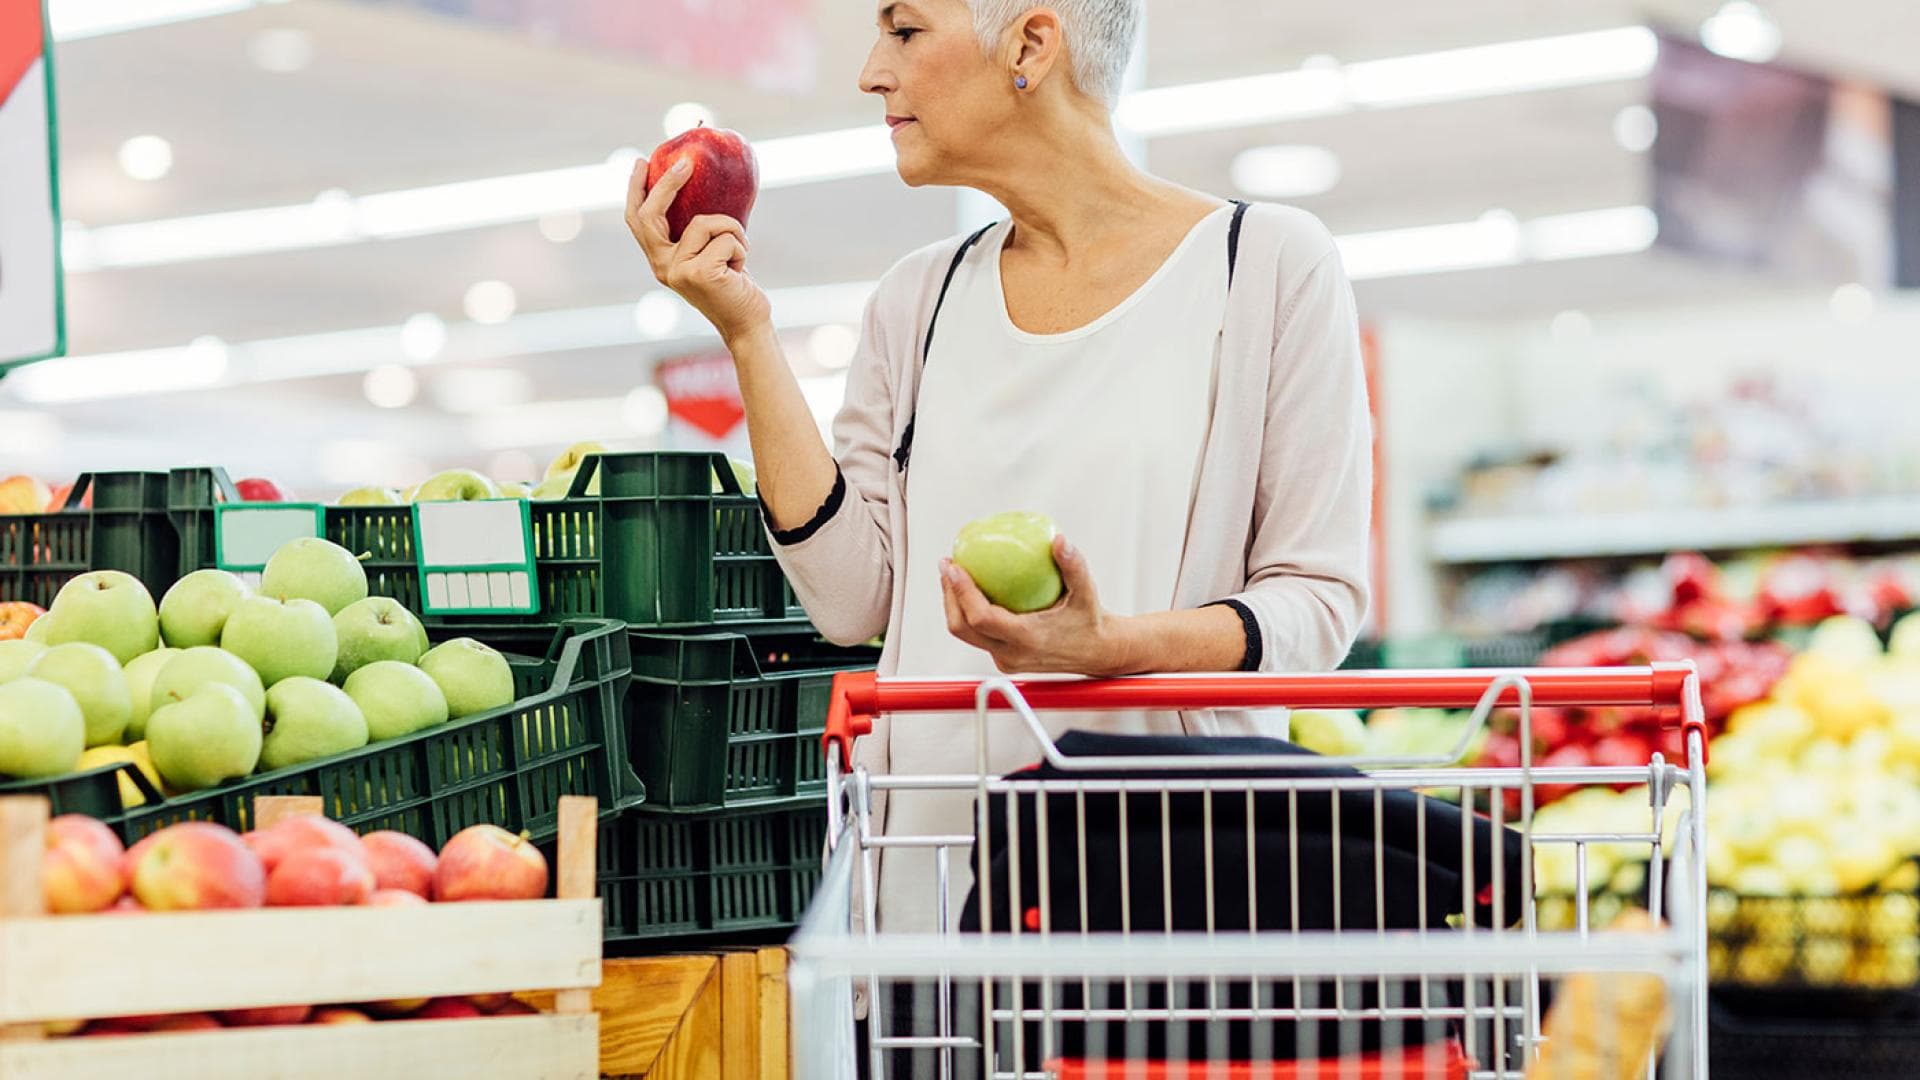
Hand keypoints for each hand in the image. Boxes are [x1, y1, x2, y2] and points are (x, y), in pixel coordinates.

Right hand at [626, 158, 771, 342]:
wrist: (748, 324)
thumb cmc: (733, 285)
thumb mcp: (709, 254)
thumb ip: (698, 233)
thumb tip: (702, 186)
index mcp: (661, 260)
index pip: (638, 221)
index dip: (636, 190)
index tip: (642, 162)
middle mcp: (662, 267)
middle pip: (652, 214)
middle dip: (667, 184)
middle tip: (685, 163)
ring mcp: (679, 271)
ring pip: (704, 222)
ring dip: (732, 229)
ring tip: (739, 252)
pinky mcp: (700, 273)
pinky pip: (726, 238)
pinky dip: (741, 247)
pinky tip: (741, 270)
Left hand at [940, 535, 1133, 676]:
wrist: (1097, 653)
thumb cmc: (1091, 622)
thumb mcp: (1087, 592)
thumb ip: (1073, 566)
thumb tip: (1058, 540)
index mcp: (1027, 640)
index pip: (981, 618)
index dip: (961, 592)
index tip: (954, 566)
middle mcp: (1011, 654)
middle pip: (962, 628)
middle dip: (949, 595)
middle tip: (948, 565)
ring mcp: (1005, 659)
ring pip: (965, 634)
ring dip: (954, 604)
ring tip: (953, 574)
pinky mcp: (1004, 658)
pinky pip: (976, 635)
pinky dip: (967, 612)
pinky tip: (970, 588)